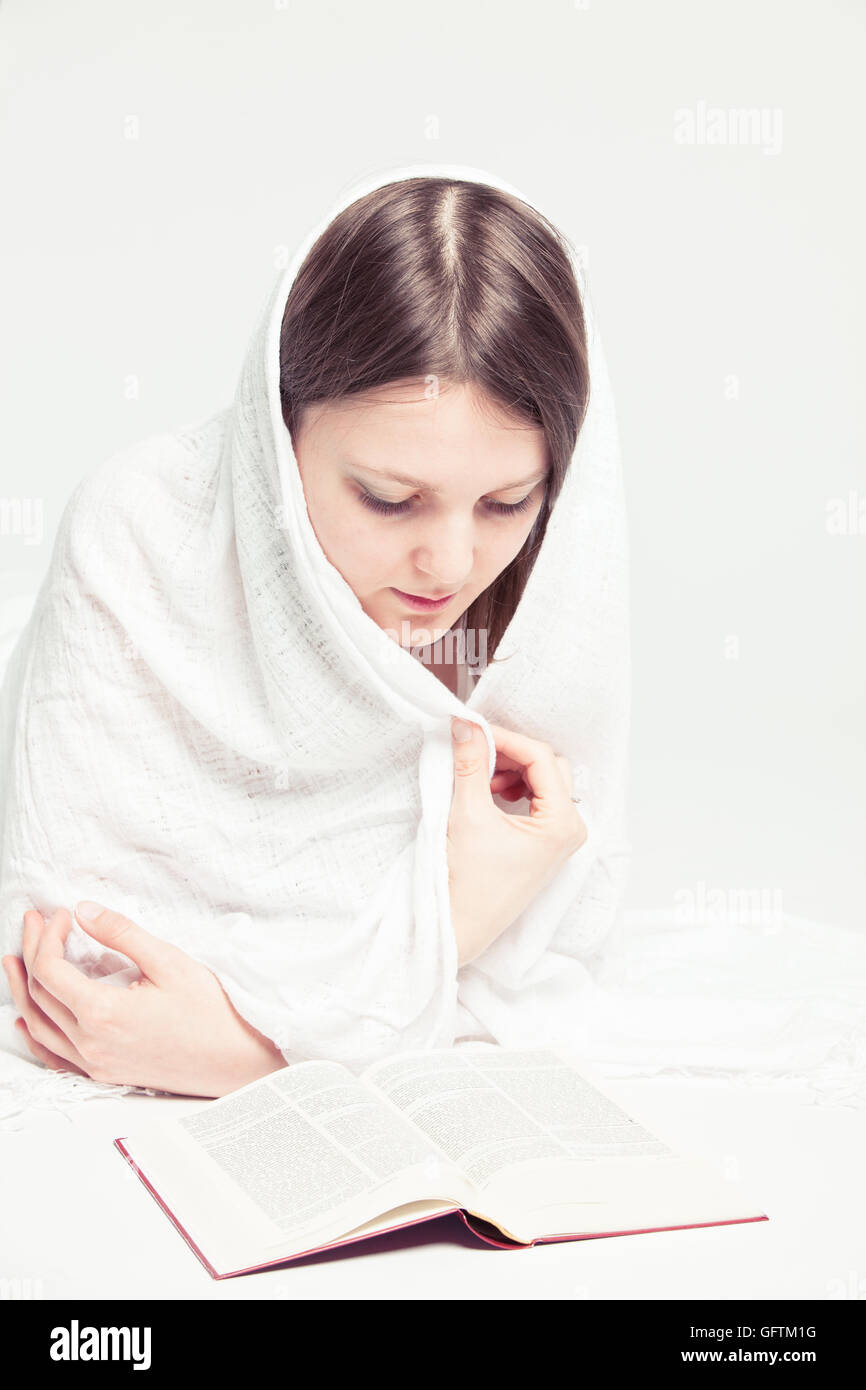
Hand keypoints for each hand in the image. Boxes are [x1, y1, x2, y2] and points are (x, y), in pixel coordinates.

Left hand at [1, 904, 287, 1097]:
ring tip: (15, 960)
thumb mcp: (168, 961)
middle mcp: (90, 1042)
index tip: (60, 914)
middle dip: (32, 952)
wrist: (234, 1062)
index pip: (50, 970)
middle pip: (39, 993)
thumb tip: (84, 911)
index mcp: (102, 1013)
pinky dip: (35, 1034)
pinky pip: (53, 1056)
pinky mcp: (104, 1074)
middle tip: (35, 922)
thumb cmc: (210, 1012)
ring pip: (39, 1024)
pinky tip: (27, 1020)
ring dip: (22, 989)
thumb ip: (121, 934)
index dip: (46, 937)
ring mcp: (94, 1062)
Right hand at [447, 717, 586, 966]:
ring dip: (512, 770)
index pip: (541, 759)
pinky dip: (514, 788)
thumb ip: (470, 764)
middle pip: (548, 767)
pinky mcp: (545, 843)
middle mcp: (570, 829)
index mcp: (562, 823)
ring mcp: (560, 837)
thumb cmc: (468, 882)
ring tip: (480, 778)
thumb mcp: (468, 814)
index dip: (506, 738)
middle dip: (511, 755)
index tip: (474, 730)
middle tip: (476, 751)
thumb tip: (465, 725)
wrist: (458, 926)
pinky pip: (538, 800)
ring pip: (543, 781)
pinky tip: (489, 793)